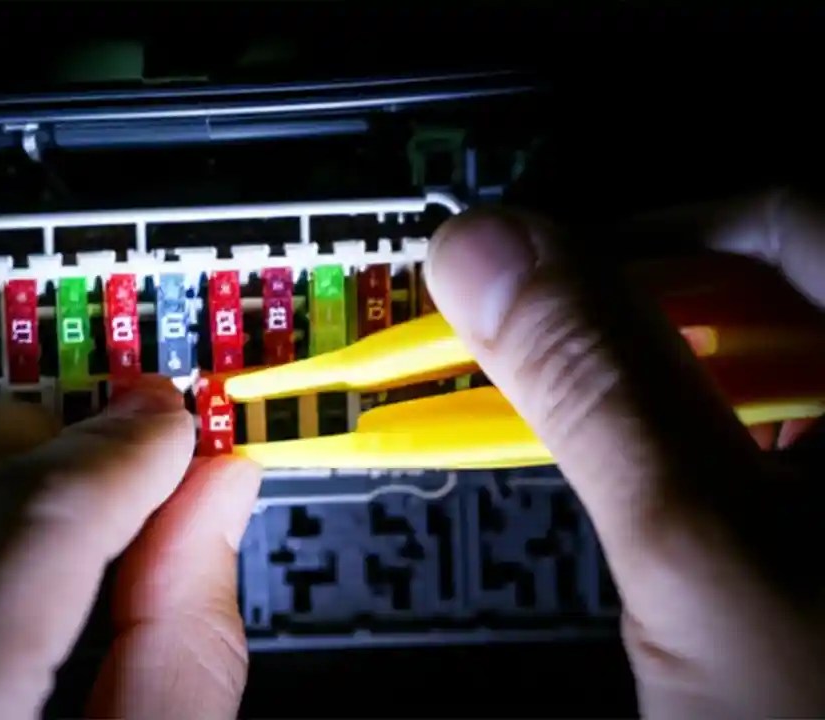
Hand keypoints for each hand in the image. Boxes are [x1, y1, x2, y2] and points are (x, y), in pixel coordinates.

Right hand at [425, 193, 824, 716]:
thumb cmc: (819, 717)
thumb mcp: (701, 551)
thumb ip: (594, 386)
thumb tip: (484, 253)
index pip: (784, 222)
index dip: (644, 233)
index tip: (530, 278)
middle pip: (774, 293)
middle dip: (643, 323)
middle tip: (542, 370)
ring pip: (768, 375)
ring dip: (664, 390)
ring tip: (594, 443)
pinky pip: (776, 445)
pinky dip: (703, 449)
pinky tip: (668, 495)